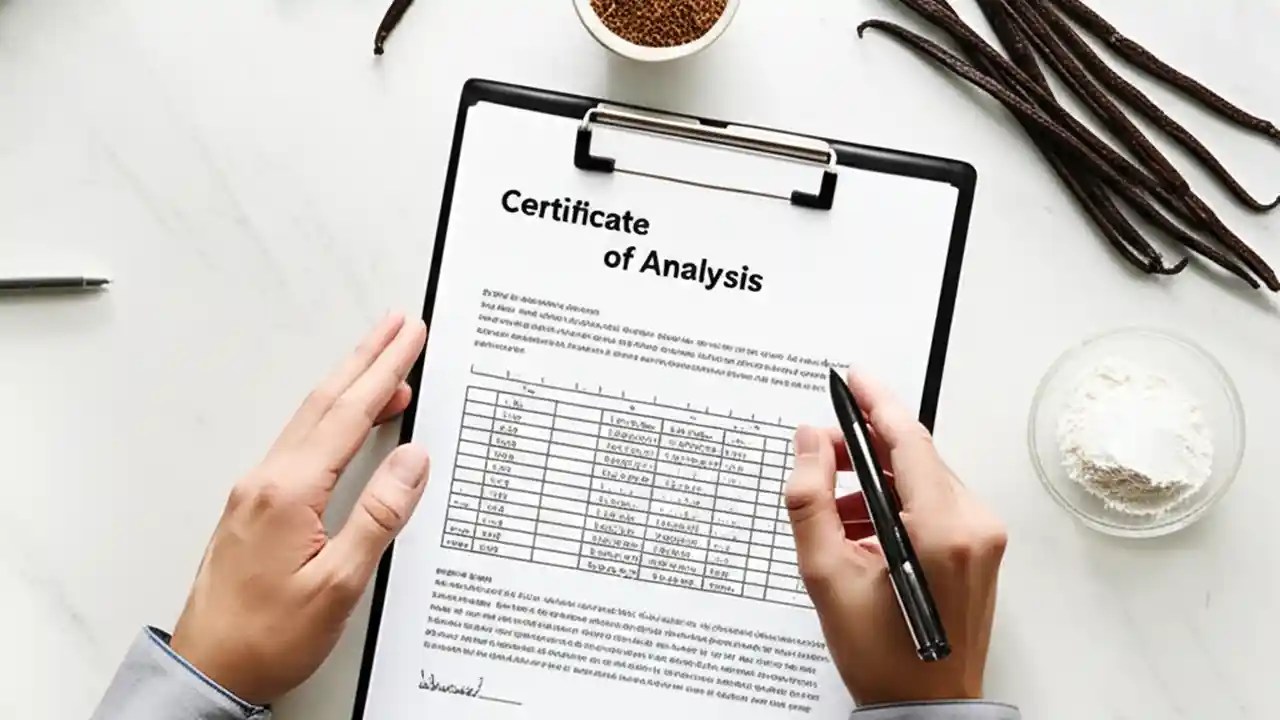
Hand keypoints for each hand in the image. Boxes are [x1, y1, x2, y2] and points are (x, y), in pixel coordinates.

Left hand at [169, 312, 429, 704]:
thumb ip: (379, 515)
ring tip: (383, 362)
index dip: (385, 372)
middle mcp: (267, 481)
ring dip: (349, 384)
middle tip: (398, 324)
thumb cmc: (266, 637)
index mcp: (288, 492)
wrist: (209, 671)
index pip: (349, 415)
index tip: (410, 339)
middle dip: (366, 357)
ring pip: (311, 418)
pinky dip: (332, 418)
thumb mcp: (338, 583)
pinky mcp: (255, 508)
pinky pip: (300, 442)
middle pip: (326, 401)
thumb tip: (412, 461)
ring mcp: (256, 492)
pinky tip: (347, 421)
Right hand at [785, 371, 1006, 705]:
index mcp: (942, 531)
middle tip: (819, 455)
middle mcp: (973, 528)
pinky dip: (894, 504)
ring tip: (831, 507)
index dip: (877, 403)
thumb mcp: (825, 576)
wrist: (924, 706)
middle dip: (864, 450)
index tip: (854, 379)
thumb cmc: (884, 659)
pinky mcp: (979, 548)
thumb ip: (810, 501)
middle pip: (915, 458)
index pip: (909, 442)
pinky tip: (859, 528)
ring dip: (875, 482)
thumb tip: (809, 446)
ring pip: (921, 480)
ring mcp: (982, 539)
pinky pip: (933, 504)